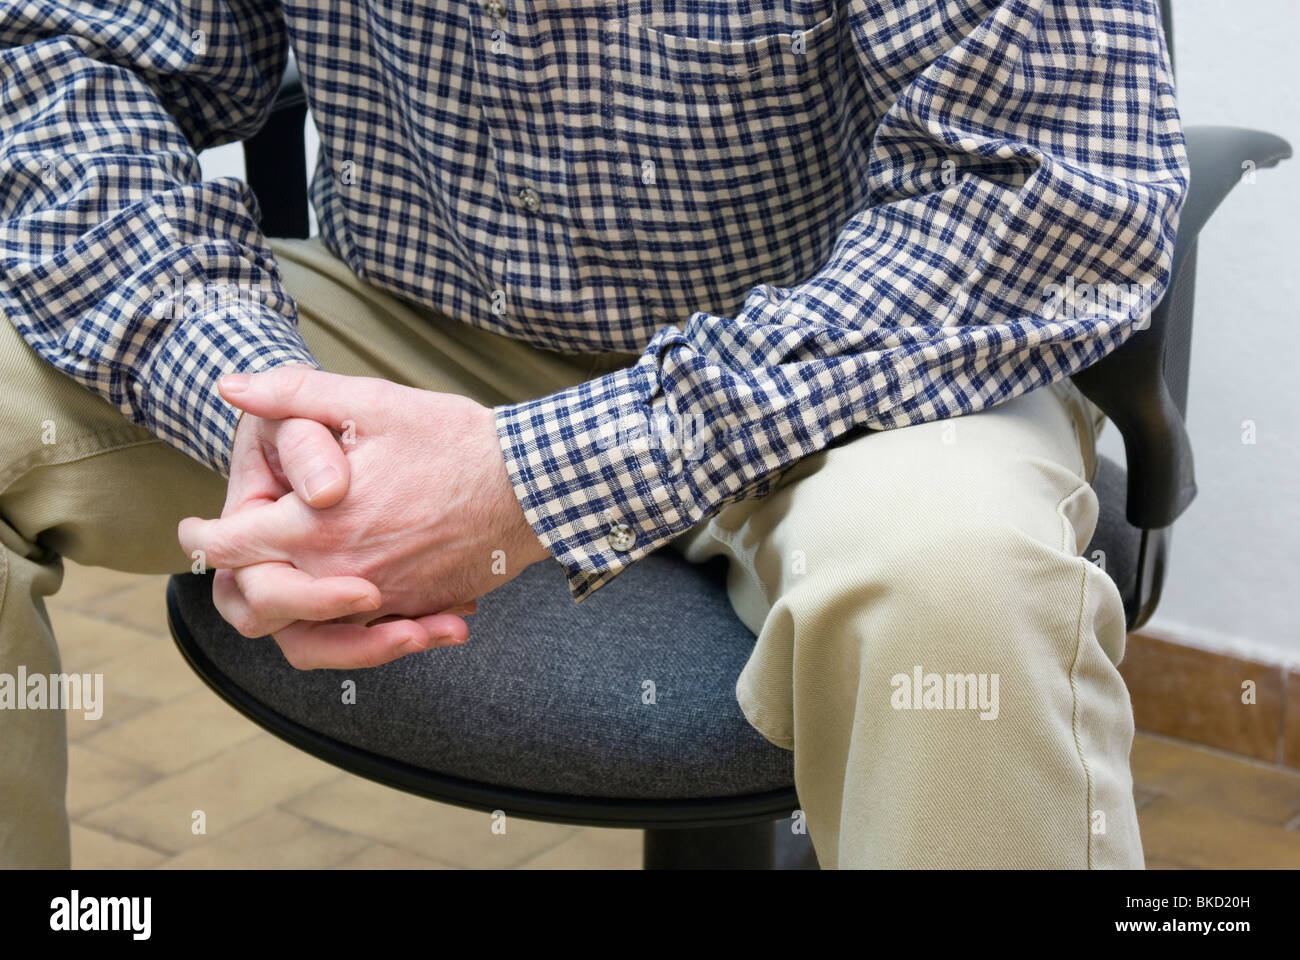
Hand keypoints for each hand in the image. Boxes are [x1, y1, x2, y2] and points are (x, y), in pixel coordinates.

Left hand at [179, 367, 549, 660]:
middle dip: (239, 581)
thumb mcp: (373, 404)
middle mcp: (343, 575)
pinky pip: (366, 636)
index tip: (195, 527)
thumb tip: (230, 386)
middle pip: (257, 606)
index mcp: (320, 526)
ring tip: (292, 585)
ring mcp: (383, 601)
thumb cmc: (456, 440)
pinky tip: (360, 599)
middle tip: (237, 557)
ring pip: (310, 638)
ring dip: (292, 617)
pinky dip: (352, 627)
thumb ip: (295, 396)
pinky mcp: (416, 610)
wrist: (536, 487)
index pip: (229, 547)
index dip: (200, 535)